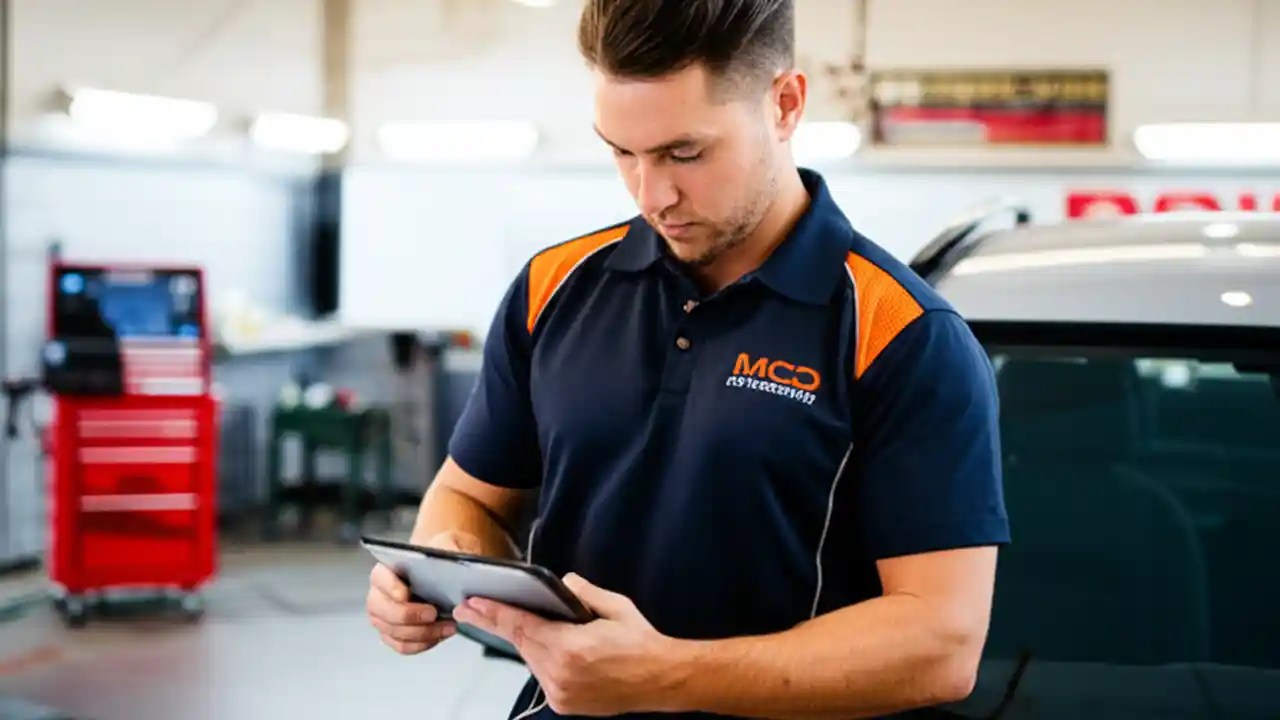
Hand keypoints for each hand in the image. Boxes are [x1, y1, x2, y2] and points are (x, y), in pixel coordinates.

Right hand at [366, 530, 480, 654]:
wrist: (443, 573)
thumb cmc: (440, 559)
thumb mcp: (447, 545)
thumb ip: (448, 548)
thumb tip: (456, 558)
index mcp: (386, 569)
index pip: (379, 578)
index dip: (390, 587)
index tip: (406, 593)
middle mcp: (379, 594)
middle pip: (381, 610)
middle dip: (408, 615)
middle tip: (432, 613)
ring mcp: (384, 617)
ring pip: (394, 632)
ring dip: (422, 633)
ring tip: (447, 626)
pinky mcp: (395, 634)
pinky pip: (403, 646)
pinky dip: (423, 643)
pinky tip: (440, 634)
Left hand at [452, 573, 680, 716]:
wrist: (661, 680)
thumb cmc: (641, 643)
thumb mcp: (615, 606)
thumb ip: (582, 591)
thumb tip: (562, 584)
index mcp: (570, 648)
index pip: (521, 626)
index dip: (493, 614)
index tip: (471, 605)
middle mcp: (560, 674)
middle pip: (520, 643)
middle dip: (496, 624)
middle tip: (470, 609)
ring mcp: (560, 693)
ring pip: (530, 659)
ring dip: (524, 641)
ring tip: (514, 622)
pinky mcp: (564, 704)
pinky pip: (542, 675)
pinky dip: (541, 658)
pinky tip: (545, 646)